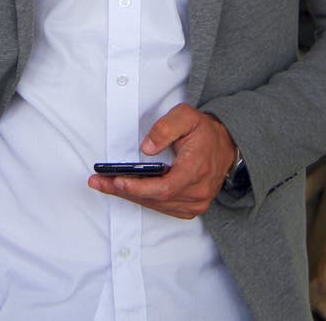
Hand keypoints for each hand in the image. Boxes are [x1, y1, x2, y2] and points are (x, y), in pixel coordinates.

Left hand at [88, 103, 236, 218]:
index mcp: (196, 169)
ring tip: (104, 184)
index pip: (165, 187)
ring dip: (129, 195)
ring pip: (157, 205)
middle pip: (156, 199)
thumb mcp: (186, 117)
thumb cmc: (204, 131)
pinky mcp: (192, 207)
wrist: (226, 145)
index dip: (140, 187)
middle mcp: (197, 191)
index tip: (118, 181)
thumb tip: (146, 148)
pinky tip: (126, 190)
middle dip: (124, 191)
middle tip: (99, 182)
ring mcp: (196, 202)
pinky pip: (163, 207)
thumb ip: (165, 128)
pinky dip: (143, 199)